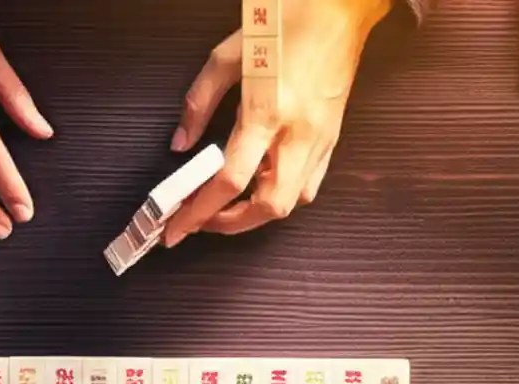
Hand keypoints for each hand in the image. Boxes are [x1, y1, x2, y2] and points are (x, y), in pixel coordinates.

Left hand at [164, 0, 393, 243]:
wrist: (340, 10)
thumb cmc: (285, 25)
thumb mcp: (225, 57)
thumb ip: (197, 103)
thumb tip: (181, 143)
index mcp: (267, 113)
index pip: (230, 180)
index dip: (199, 211)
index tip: (177, 226)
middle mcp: (297, 134)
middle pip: (268, 207)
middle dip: (230, 224)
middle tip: (200, 220)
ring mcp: (320, 140)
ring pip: (293, 203)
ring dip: (256, 214)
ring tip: (226, 206)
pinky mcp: (332, 139)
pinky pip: (309, 185)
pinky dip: (281, 196)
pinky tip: (260, 186)